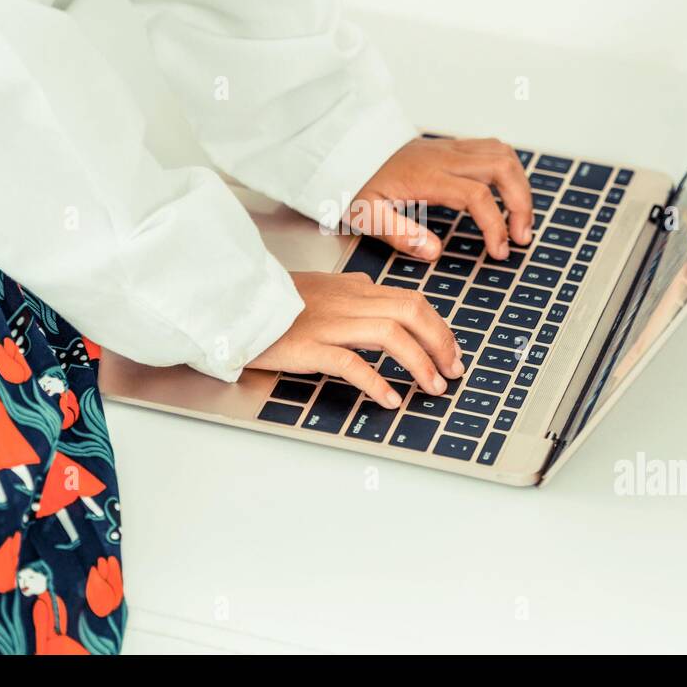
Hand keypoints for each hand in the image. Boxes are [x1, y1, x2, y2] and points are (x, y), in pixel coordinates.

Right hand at [247, 271, 464, 408]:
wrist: (234, 304)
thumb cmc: (273, 301)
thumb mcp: (318, 286)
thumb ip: (349, 289)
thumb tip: (375, 290)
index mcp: (354, 288)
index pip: (411, 301)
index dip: (439, 327)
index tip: (451, 352)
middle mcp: (347, 301)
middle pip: (412, 312)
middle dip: (441, 343)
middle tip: (452, 372)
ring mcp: (329, 323)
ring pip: (391, 335)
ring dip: (420, 363)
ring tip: (432, 388)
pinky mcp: (309, 347)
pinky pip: (352, 363)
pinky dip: (377, 383)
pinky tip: (391, 400)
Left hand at [350, 137, 533, 260]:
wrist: (350, 150)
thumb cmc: (358, 184)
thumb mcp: (367, 216)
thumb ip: (399, 234)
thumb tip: (434, 251)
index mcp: (426, 176)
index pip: (476, 196)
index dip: (495, 225)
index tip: (499, 251)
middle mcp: (445, 156)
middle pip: (502, 167)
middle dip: (521, 203)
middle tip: (522, 237)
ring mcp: (451, 147)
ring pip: (504, 154)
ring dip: (520, 186)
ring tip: (520, 219)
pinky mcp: (453, 146)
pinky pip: (494, 149)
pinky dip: (510, 172)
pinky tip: (508, 195)